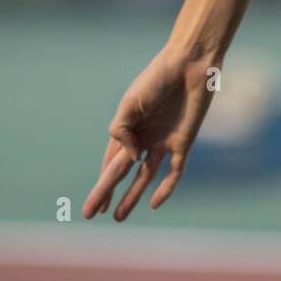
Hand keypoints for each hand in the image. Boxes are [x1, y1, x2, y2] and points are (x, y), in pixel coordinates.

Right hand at [82, 47, 218, 220]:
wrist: (189, 64)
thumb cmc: (157, 78)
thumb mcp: (129, 103)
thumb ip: (121, 132)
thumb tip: (131, 159)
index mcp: (128, 126)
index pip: (111, 161)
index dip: (101, 182)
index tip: (90, 205)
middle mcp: (144, 137)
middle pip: (122, 172)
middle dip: (106, 193)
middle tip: (92, 215)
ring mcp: (164, 142)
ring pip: (145, 177)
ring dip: (132, 196)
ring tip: (119, 217)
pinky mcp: (183, 143)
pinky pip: (174, 171)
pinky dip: (165, 188)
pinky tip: (154, 203)